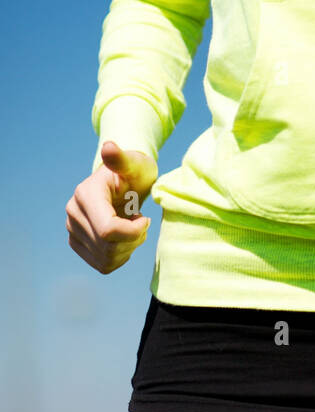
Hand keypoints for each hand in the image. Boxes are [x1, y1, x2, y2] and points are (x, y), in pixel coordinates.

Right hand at [65, 141, 158, 274]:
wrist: (125, 182)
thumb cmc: (135, 171)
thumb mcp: (135, 164)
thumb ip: (122, 158)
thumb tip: (108, 147)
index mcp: (85, 194)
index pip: (108, 230)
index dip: (133, 232)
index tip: (145, 218)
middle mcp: (73, 212)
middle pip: (108, 246)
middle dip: (133, 239)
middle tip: (141, 222)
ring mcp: (72, 229)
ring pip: (105, 259)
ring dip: (127, 248)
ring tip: (133, 228)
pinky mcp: (77, 243)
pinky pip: (102, 264)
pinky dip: (120, 257)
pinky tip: (125, 239)